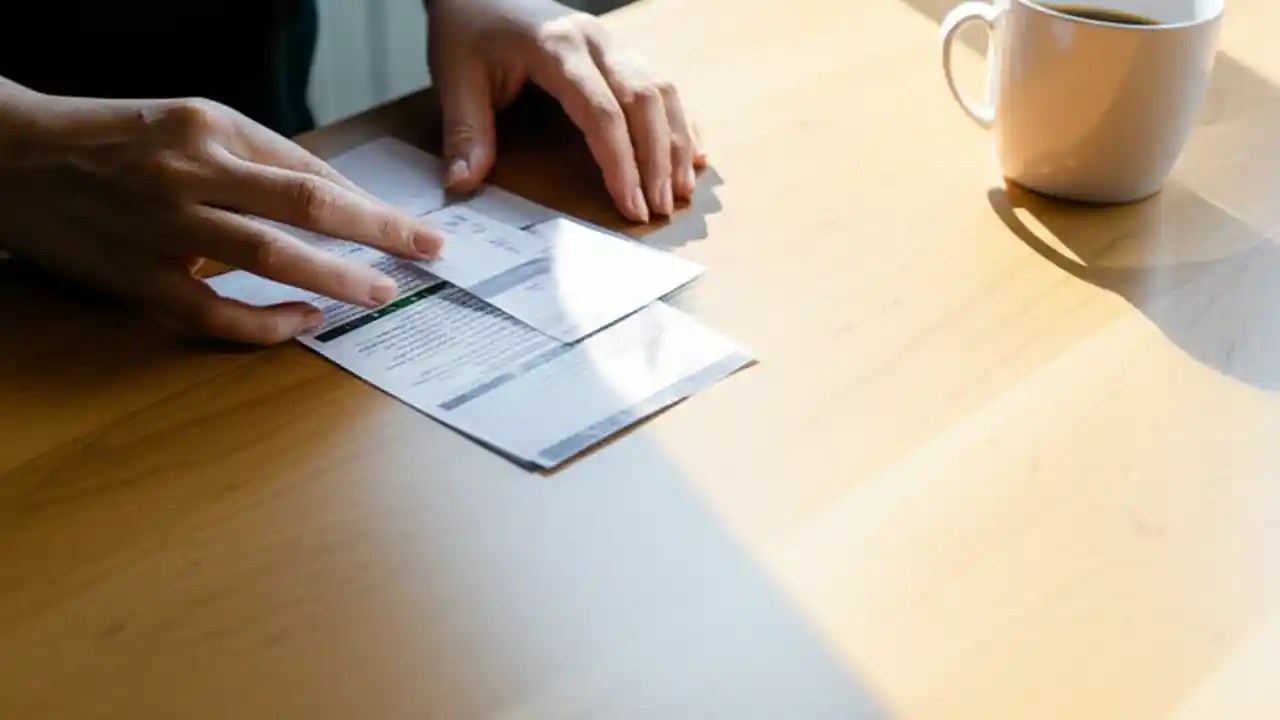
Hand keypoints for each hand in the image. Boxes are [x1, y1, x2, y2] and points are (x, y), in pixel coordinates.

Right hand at [0, 90, 443, 344]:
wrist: (9, 157)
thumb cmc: (111, 139)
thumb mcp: (186, 124)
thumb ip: (255, 158)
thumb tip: (334, 201)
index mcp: (209, 127)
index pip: (310, 171)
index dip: (370, 204)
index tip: (414, 227)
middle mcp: (192, 171)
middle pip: (306, 204)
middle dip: (378, 231)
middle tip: (428, 252)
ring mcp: (163, 226)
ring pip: (270, 255)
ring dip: (337, 276)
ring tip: (382, 292)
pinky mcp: (136, 276)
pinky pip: (215, 312)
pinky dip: (267, 323)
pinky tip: (305, 323)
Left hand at [427, 0, 706, 222]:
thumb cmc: (468, 28)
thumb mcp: (454, 75)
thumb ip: (464, 130)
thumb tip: (461, 183)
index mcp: (557, 47)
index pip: (603, 112)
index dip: (621, 164)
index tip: (631, 206)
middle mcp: (596, 41)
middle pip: (645, 101)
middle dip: (658, 159)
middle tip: (661, 209)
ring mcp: (613, 42)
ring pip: (663, 90)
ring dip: (676, 142)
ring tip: (681, 190)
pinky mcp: (619, 50)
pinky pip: (662, 84)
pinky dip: (681, 121)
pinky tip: (692, 154)